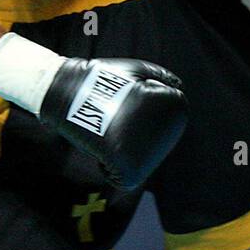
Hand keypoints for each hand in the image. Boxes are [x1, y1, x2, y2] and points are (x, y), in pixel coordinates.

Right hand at [38, 57, 187, 189]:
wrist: (69, 91)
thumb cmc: (103, 81)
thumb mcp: (141, 70)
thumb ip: (163, 81)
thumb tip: (179, 88)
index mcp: (177, 106)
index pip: (165, 126)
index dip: (140, 116)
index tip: (125, 105)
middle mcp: (171, 128)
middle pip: (153, 148)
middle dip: (135, 137)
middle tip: (115, 118)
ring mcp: (151, 148)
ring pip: (140, 165)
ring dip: (123, 153)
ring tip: (109, 130)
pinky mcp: (129, 164)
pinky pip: (124, 179)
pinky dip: (110, 170)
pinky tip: (102, 148)